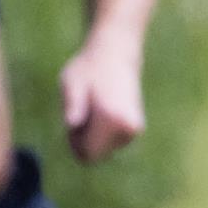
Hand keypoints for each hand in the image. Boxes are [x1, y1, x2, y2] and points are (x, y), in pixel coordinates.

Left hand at [61, 38, 144, 163]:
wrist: (116, 53)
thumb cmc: (89, 67)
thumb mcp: (72, 82)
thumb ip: (72, 104)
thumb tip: (71, 124)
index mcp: (112, 119)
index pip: (87, 155)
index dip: (74, 142)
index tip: (73, 118)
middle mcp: (128, 128)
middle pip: (95, 155)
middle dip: (83, 139)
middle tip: (83, 110)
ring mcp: (134, 130)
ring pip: (103, 149)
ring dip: (92, 134)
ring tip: (94, 106)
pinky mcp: (135, 129)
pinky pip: (110, 142)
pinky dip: (102, 131)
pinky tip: (102, 109)